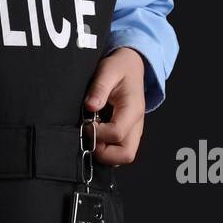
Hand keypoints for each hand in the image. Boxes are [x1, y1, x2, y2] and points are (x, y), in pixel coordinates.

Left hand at [83, 46, 144, 165]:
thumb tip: (90, 106)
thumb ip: (99, 88)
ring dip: (105, 152)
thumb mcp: (108, 70)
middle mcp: (137, 124)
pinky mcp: (128, 133)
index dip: (97, 133)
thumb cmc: (120, 68)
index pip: (117, 133)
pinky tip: (96, 133)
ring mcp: (134, 131)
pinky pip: (119, 150)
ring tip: (92, 133)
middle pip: (126, 154)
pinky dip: (107, 149)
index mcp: (133, 109)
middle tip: (89, 136)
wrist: (132, 66)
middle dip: (104, 152)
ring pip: (123, 156)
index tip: (85, 123)